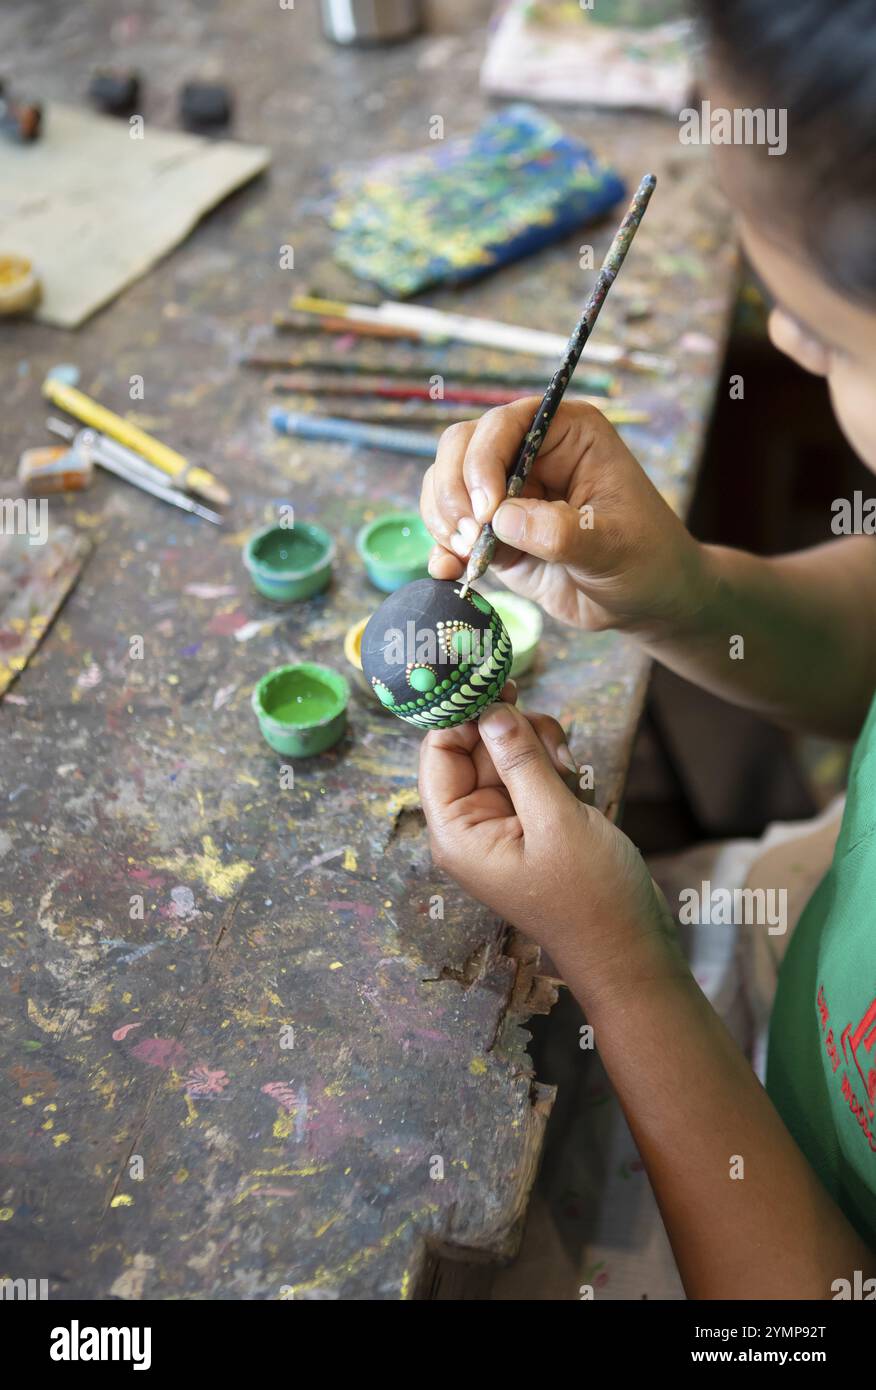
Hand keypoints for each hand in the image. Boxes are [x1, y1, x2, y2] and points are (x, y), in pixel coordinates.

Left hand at [419, 700, 673, 972]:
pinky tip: (575, 778)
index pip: (438, 749)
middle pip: (473, 743)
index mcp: (457, 831)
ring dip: (537, 744)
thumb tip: (489, 709)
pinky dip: (551, 762)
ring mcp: (502, 821)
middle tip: (549, 738)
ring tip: (568, 768)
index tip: (498, 682)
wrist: (631, 947)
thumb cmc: (592, 897)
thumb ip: (520, 761)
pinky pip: (529, 770)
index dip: (463, 711)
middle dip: (512, 729)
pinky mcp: (532, 819)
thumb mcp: (556, 821)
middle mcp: (470, 824)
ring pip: (505, 750)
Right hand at [420, 398, 704, 635]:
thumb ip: (561, 532)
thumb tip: (501, 520)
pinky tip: (448, 571)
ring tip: (467, 555)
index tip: (487, 511)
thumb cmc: (644, 559)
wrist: (644, 600)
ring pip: (445, 484)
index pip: (504, 425)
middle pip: (460, 447)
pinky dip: (440, 548)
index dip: (482, 462)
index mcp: (566, 434)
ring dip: (443, 518)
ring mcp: (507, 492)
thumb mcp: (612, 546)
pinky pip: (450, 527)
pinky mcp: (494, 531)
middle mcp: (531, 453)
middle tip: (470, 537)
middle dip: (454, 491)